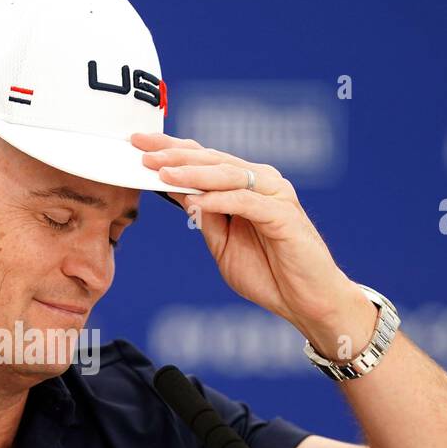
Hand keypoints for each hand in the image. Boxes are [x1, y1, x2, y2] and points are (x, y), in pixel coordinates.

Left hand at [132, 131, 375, 357]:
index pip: (204, 160)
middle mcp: (262, 183)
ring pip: (228, 175)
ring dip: (193, 172)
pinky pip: (247, 202)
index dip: (172, 150)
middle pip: (213, 160)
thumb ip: (204, 217)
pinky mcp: (284, 216)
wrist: (307, 302)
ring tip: (162, 171)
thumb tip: (175, 191)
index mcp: (245, 186)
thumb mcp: (222, 244)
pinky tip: (195, 199)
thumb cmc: (270, 274)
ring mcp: (275, 196)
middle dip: (175, 154)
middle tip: (142, 150)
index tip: (138, 145)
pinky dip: (220, 199)